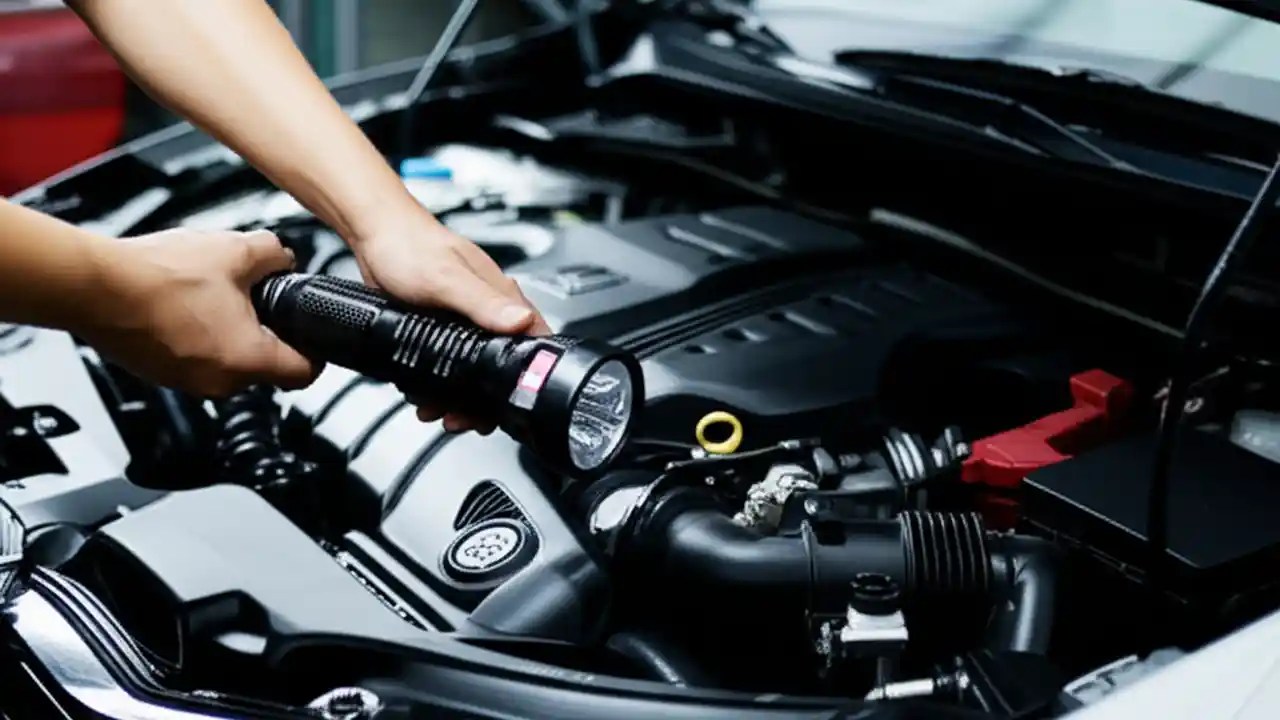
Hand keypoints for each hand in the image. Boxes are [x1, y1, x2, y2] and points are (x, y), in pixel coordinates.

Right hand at [78, 229, 320, 396]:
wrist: (96, 286)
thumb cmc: (159, 276)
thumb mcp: (235, 251)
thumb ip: (273, 255)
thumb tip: (283, 257)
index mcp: (249, 361)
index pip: (304, 374)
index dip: (316, 352)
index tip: (313, 337)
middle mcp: (220, 382)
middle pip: (266, 369)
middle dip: (268, 336)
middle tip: (259, 303)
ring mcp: (187, 382)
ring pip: (229, 365)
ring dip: (232, 336)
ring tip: (216, 298)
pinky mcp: (160, 374)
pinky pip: (196, 361)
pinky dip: (200, 338)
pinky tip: (187, 307)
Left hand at [351, 208, 549, 433]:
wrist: (373, 234)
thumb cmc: (410, 246)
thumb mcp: (446, 279)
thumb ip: (483, 303)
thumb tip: (522, 322)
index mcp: (502, 296)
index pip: (534, 340)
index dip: (528, 375)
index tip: (509, 403)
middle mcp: (489, 310)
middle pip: (504, 363)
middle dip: (488, 399)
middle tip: (466, 418)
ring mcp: (466, 319)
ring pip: (476, 368)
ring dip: (461, 397)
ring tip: (441, 413)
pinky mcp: (442, 326)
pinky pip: (450, 363)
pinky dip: (441, 385)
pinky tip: (426, 395)